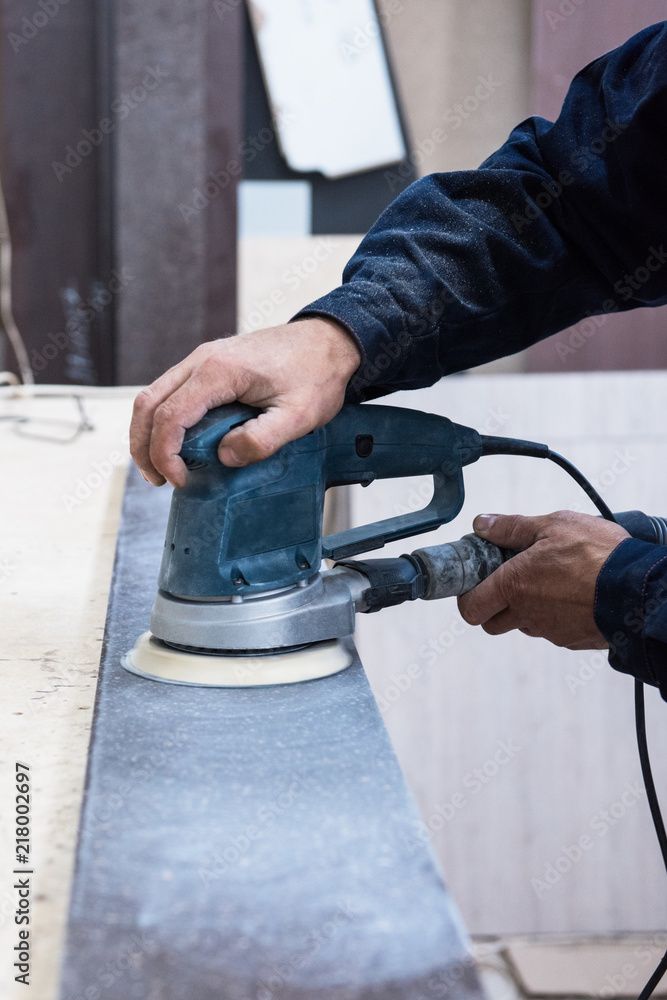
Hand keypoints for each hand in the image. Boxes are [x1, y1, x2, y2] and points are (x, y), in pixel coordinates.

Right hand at [130, 318, 360, 486]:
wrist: (329, 340)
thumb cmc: (316, 374)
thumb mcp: (300, 416)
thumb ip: (262, 440)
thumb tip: (224, 457)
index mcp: (219, 372)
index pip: (170, 416)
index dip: (165, 455)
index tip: (179, 480)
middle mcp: (202, 360)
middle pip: (147, 403)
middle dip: (143, 446)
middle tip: (157, 480)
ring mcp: (202, 359)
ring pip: (154, 395)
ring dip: (149, 433)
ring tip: (162, 467)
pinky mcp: (209, 365)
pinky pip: (172, 392)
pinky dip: (164, 419)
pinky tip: (178, 443)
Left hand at [457, 510, 629, 649]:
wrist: (639, 589)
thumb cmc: (598, 554)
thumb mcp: (553, 525)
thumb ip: (512, 527)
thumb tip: (483, 524)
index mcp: (514, 586)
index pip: (470, 608)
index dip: (468, 595)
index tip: (477, 580)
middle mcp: (527, 614)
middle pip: (492, 622)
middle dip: (494, 604)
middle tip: (509, 579)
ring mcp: (551, 630)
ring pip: (524, 624)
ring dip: (527, 608)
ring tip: (549, 580)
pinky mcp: (573, 640)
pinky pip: (553, 630)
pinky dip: (555, 615)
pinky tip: (571, 593)